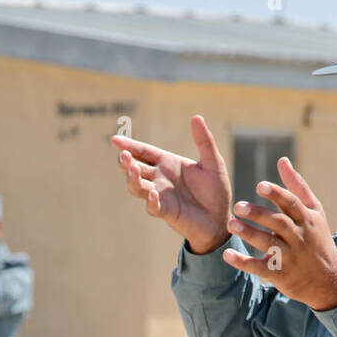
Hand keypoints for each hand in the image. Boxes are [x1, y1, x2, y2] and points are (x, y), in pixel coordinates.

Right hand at [111, 115, 231, 253]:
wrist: (220, 219)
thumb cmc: (216, 191)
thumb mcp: (213, 163)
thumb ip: (204, 142)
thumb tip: (196, 117)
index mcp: (167, 163)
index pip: (144, 152)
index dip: (129, 146)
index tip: (115, 140)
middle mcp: (160, 179)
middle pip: (135, 168)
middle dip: (126, 162)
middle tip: (124, 155)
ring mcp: (161, 196)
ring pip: (138, 187)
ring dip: (132, 179)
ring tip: (133, 169)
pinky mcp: (166, 212)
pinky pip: (153, 207)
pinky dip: (151, 201)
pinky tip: (153, 193)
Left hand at [221, 157, 336, 311]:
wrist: (329, 279)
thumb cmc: (317, 239)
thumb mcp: (314, 212)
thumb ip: (296, 186)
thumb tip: (282, 160)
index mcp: (307, 219)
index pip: (292, 204)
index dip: (276, 194)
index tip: (260, 186)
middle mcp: (299, 237)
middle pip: (278, 223)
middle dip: (258, 214)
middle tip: (237, 206)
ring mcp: (290, 257)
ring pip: (269, 244)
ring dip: (249, 234)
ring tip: (231, 224)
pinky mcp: (281, 275)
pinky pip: (260, 268)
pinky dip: (243, 262)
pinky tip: (227, 254)